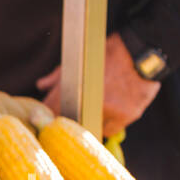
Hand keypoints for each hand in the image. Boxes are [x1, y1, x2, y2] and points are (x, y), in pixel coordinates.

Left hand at [36, 33, 159, 136]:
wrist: (138, 50)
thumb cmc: (104, 55)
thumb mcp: (76, 61)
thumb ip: (57, 77)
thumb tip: (40, 85)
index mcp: (68, 92)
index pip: (50, 115)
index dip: (50, 119)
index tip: (53, 120)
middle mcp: (84, 104)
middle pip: (72, 126)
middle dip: (72, 123)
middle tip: (79, 114)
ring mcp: (105, 111)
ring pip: (92, 129)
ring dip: (94, 122)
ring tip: (102, 106)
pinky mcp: (124, 116)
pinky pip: (111, 130)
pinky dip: (111, 123)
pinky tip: (116, 109)